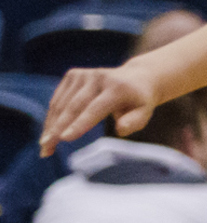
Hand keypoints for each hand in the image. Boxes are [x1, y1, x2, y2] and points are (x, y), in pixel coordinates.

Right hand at [40, 64, 163, 154]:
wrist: (137, 78)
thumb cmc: (139, 102)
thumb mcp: (145, 113)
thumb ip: (134, 122)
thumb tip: (120, 130)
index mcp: (117, 87)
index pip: (95, 108)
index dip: (80, 124)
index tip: (65, 138)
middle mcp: (98, 77)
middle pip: (73, 106)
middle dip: (58, 128)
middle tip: (46, 147)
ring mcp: (83, 74)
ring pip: (62, 103)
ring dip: (51, 125)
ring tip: (45, 146)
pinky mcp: (73, 75)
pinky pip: (58, 99)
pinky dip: (52, 117)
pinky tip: (48, 133)